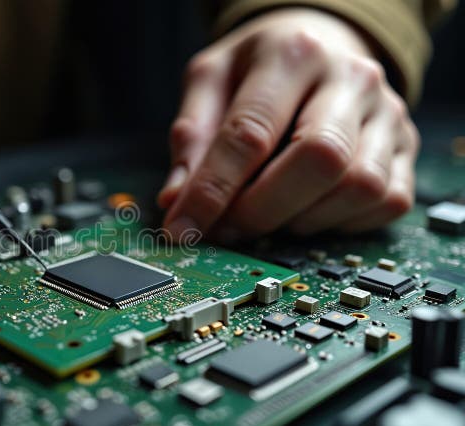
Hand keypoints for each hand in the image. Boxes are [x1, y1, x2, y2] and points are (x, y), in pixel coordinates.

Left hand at [159, 8, 418, 239]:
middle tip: (230, 226)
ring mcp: (388, 113)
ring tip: (270, 212)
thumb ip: (191, 136)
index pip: (251, 132)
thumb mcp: (211, 80)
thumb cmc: (260, 67)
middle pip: (319, 159)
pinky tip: (308, 209)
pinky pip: (385, 202)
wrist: (323, 40)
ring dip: (303, 219)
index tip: (184, 228)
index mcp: (291, 54)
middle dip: (263, 209)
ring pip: (359, 187)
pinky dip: (340, 222)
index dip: (213, 190)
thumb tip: (177, 200)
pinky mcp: (406, 147)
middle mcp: (350, 79)